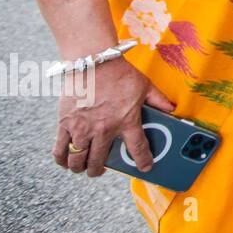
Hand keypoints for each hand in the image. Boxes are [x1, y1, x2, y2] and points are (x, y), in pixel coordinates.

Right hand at [53, 57, 175, 176]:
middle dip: (99, 170)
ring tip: (83, 167)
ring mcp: (82, 128)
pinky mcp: (64, 124)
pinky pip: (59, 149)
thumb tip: (172, 109)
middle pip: (99, 161)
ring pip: (78, 160)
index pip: (138, 148)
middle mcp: (103, 129)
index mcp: (126, 121)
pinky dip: (62, 159)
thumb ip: (158, 100)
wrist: (93, 61)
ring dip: (81, 168)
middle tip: (100, 170)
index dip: (143, 161)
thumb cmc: (119, 73)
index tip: (145, 167)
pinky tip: (66, 161)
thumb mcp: (145, 86)